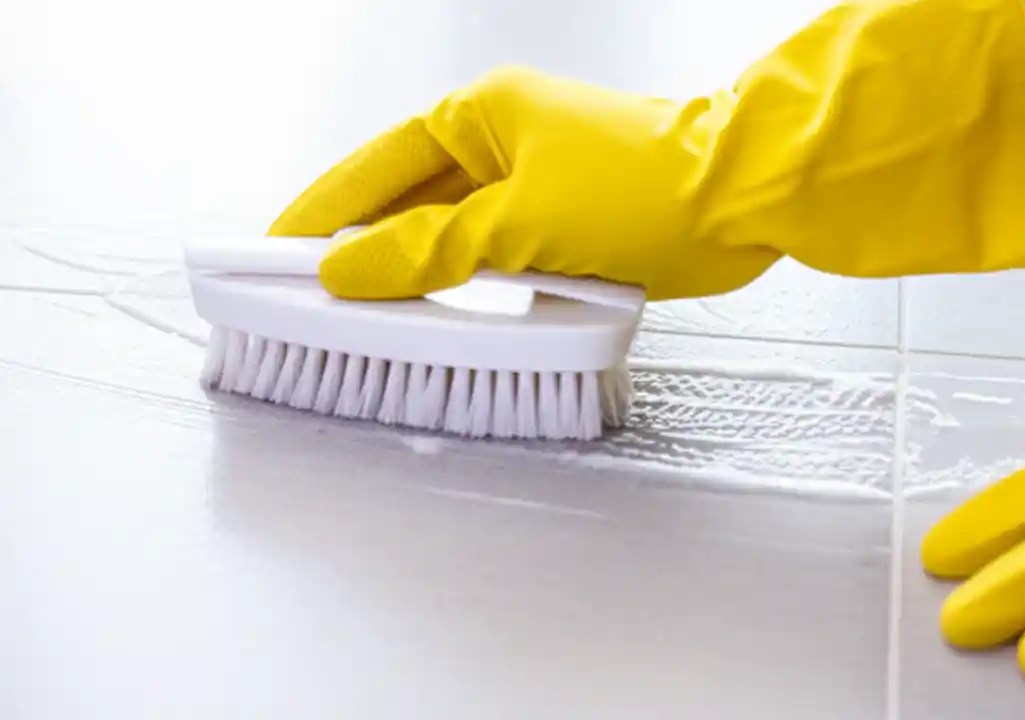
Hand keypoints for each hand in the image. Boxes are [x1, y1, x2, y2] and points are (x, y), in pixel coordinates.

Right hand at [269, 0, 1024, 300]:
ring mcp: (527, 191)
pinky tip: (433, 329)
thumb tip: (350, 274)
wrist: (743, 201)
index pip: (371, 167)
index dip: (317, 213)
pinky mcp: (558, 232)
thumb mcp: (521, 220)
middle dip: (357, 258)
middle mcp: (498, 147)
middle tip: (304, 308)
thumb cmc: (646, 184)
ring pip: (444, 243)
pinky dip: (461, 299)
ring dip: (410, 284)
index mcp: (480, 116)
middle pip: (401, 207)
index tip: (267, 253)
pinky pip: (487, 268)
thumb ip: (430, 252)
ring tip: (358, 329)